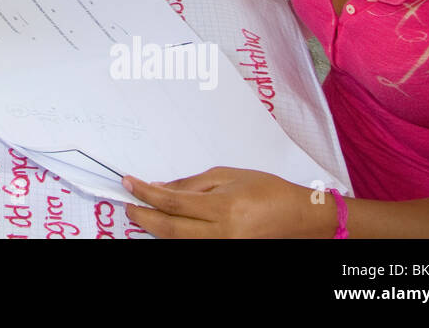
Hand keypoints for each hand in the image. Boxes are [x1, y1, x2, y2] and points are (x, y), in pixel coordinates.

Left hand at [123, 168, 333, 237]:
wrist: (300, 218)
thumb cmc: (269, 191)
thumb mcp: (229, 176)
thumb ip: (192, 184)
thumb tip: (161, 188)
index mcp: (224, 208)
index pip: (174, 203)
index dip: (147, 193)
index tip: (129, 183)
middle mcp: (224, 233)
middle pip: (170, 229)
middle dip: (144, 216)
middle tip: (128, 204)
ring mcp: (225, 247)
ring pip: (179, 241)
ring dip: (156, 228)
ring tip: (141, 213)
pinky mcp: (227, 252)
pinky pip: (193, 246)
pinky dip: (176, 236)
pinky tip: (166, 224)